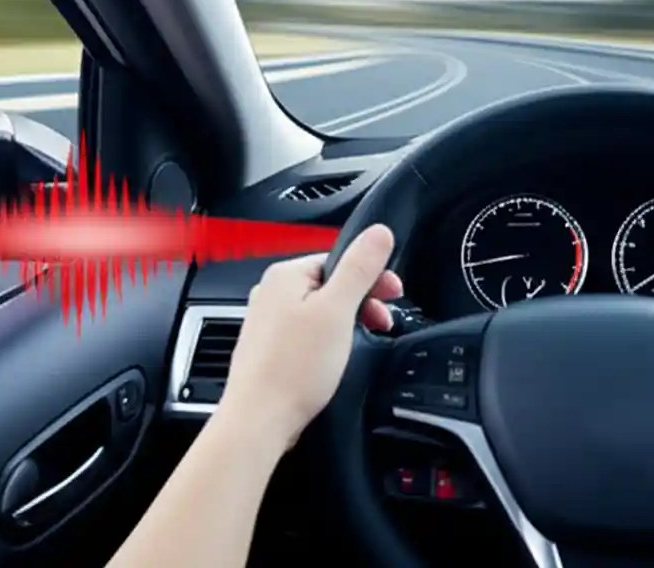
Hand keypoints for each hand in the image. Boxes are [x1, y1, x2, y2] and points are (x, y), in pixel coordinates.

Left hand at [220, 225, 401, 447]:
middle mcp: (272, 293)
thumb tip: (378, 233)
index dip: (371, 276)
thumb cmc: (292, 369)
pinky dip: (328, 341)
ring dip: (348, 322)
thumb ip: (359, 268)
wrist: (260, 419)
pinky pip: (308, 333)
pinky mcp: (271, 348)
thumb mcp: (338, 311)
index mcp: (286, 275)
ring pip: (320, 310)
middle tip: (382, 321)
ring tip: (362, 342)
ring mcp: (268, 321)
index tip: (393, 294)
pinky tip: (335, 359)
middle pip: (331, 284)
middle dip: (362, 300)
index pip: (340, 259)